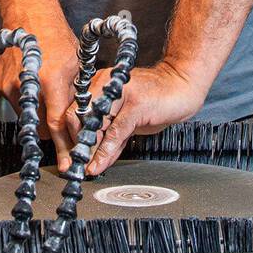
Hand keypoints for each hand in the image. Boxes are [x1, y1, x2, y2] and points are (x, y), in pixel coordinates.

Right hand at [0, 19, 81, 169]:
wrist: (28, 15)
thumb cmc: (56, 36)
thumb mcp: (76, 65)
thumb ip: (76, 97)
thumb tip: (82, 124)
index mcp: (51, 81)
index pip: (58, 126)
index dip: (65, 148)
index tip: (69, 166)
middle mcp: (27, 86)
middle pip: (40, 128)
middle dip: (53, 133)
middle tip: (64, 130)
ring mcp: (9, 86)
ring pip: (27, 117)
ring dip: (39, 114)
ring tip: (47, 93)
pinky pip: (16, 104)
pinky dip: (26, 101)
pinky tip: (32, 84)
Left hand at [66, 59, 206, 176]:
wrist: (181, 85)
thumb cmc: (154, 100)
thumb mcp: (126, 118)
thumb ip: (110, 135)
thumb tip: (95, 158)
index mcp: (99, 84)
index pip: (74, 110)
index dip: (70, 136)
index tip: (72, 156)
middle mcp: (105, 84)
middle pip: (78, 116)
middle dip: (76, 144)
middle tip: (77, 164)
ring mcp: (120, 92)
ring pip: (95, 125)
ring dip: (89, 151)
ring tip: (86, 169)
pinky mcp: (136, 103)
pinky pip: (115, 131)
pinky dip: (105, 151)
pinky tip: (100, 164)